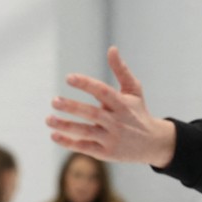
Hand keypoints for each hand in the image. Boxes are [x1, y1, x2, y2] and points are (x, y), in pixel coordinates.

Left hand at [48, 46, 176, 167]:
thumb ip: (121, 70)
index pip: (103, 92)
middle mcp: (117, 121)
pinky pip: (84, 147)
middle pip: (92, 113)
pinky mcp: (106, 153)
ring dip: (65, 126)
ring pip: (85, 132)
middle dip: (72, 107)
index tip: (69, 78)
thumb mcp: (134, 90)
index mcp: (122, 104)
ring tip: (48, 119)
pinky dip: (69, 142)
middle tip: (54, 101)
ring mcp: (111, 138)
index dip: (86, 84)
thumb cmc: (138, 112)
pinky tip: (53, 135)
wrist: (152, 144)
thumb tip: (112, 48)